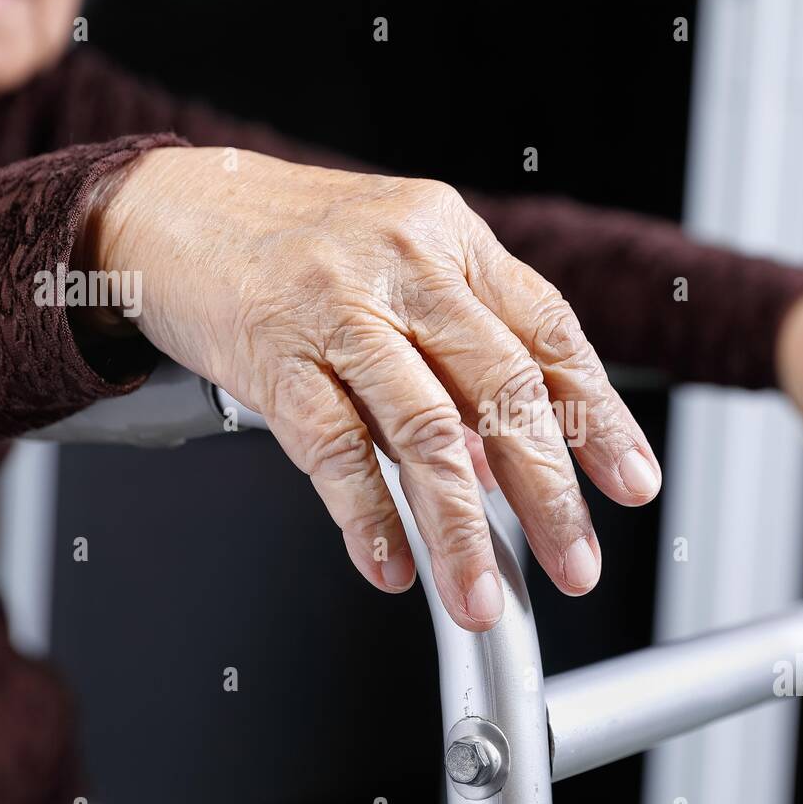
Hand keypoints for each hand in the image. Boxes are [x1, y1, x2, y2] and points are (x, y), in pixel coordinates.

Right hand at [85, 147, 661, 630]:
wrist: (170, 208)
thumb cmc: (293, 242)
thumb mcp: (399, 264)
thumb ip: (455, 349)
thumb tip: (500, 461)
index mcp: (452, 240)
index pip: (550, 336)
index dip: (599, 417)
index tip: (632, 483)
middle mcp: (406, 266)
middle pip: (503, 390)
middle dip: (550, 493)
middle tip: (575, 563)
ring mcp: (338, 307)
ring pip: (425, 431)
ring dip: (462, 530)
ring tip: (480, 595)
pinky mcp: (272, 352)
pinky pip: (334, 449)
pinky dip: (368, 518)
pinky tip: (392, 565)